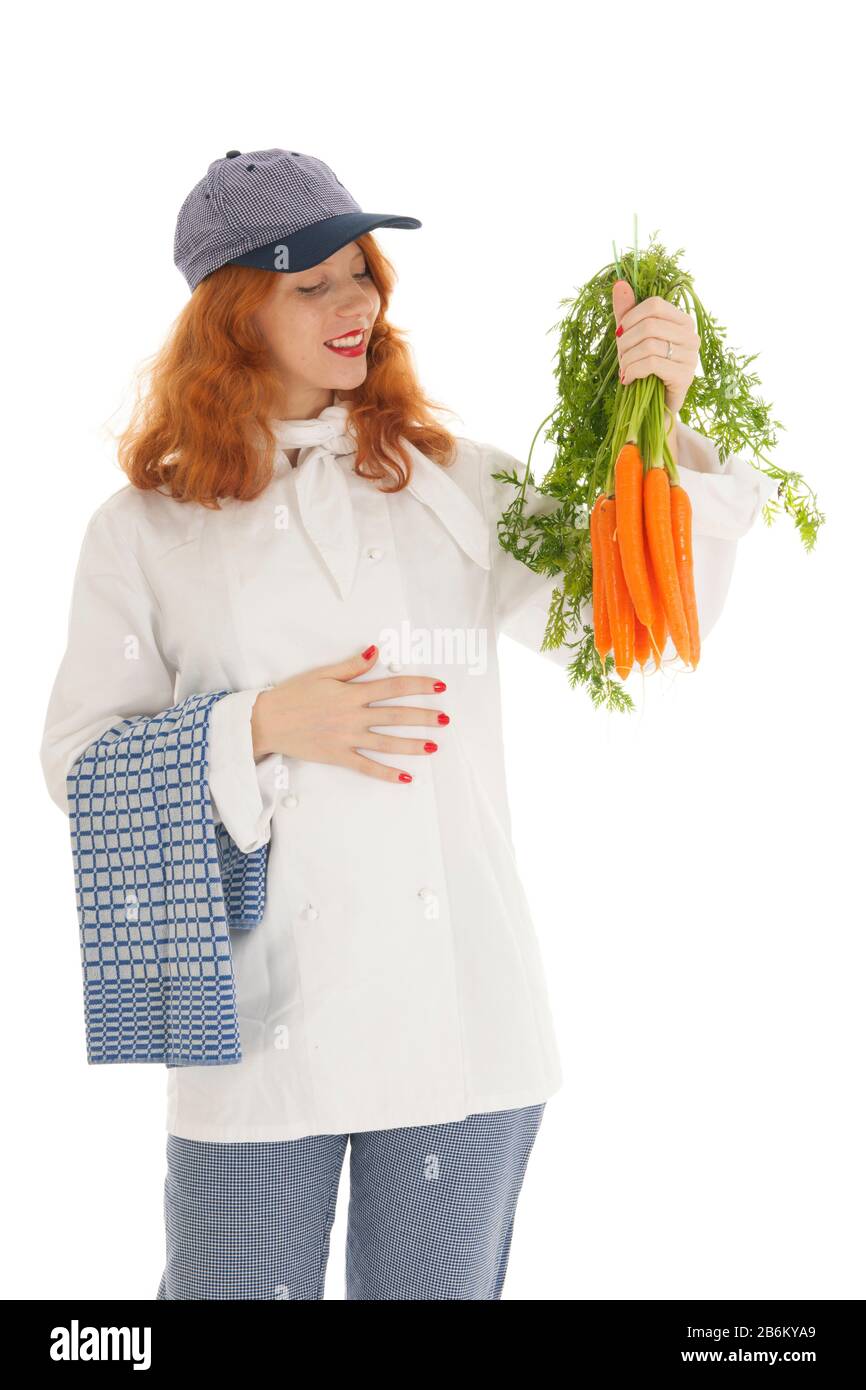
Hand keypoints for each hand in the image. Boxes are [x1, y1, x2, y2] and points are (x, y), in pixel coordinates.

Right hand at [250, 644, 447, 784]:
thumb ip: (352, 666)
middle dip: (424, 717)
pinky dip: (386, 774)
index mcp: (351, 693)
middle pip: (396, 716)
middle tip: (446, 719)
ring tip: (434, 746)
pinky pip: (367, 767)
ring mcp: (347, 738)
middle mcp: (353, 716)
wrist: (267, 721)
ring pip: (387, 743)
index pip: (393, 687)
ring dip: (412, 745)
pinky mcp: (338, 756)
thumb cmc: (293, 694)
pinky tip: (406, 777)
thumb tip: (376, 652)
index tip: (439, 686)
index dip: (419, 686)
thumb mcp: (322, 673)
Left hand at [612, 281, 699, 417]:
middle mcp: (691, 336)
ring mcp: (691, 356)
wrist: (654, 407)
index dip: (631, 316)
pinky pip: (652, 363)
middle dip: (626, 341)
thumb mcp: (633, 338)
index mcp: (681, 320)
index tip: (620, 333)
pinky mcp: (685, 376)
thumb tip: (619, 284)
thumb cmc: (645, 370)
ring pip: (649, 345)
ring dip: (627, 359)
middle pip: (650, 325)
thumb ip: (627, 312)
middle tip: (620, 357)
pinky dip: (633, 370)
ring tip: (624, 370)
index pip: (655, 304)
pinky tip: (628, 379)